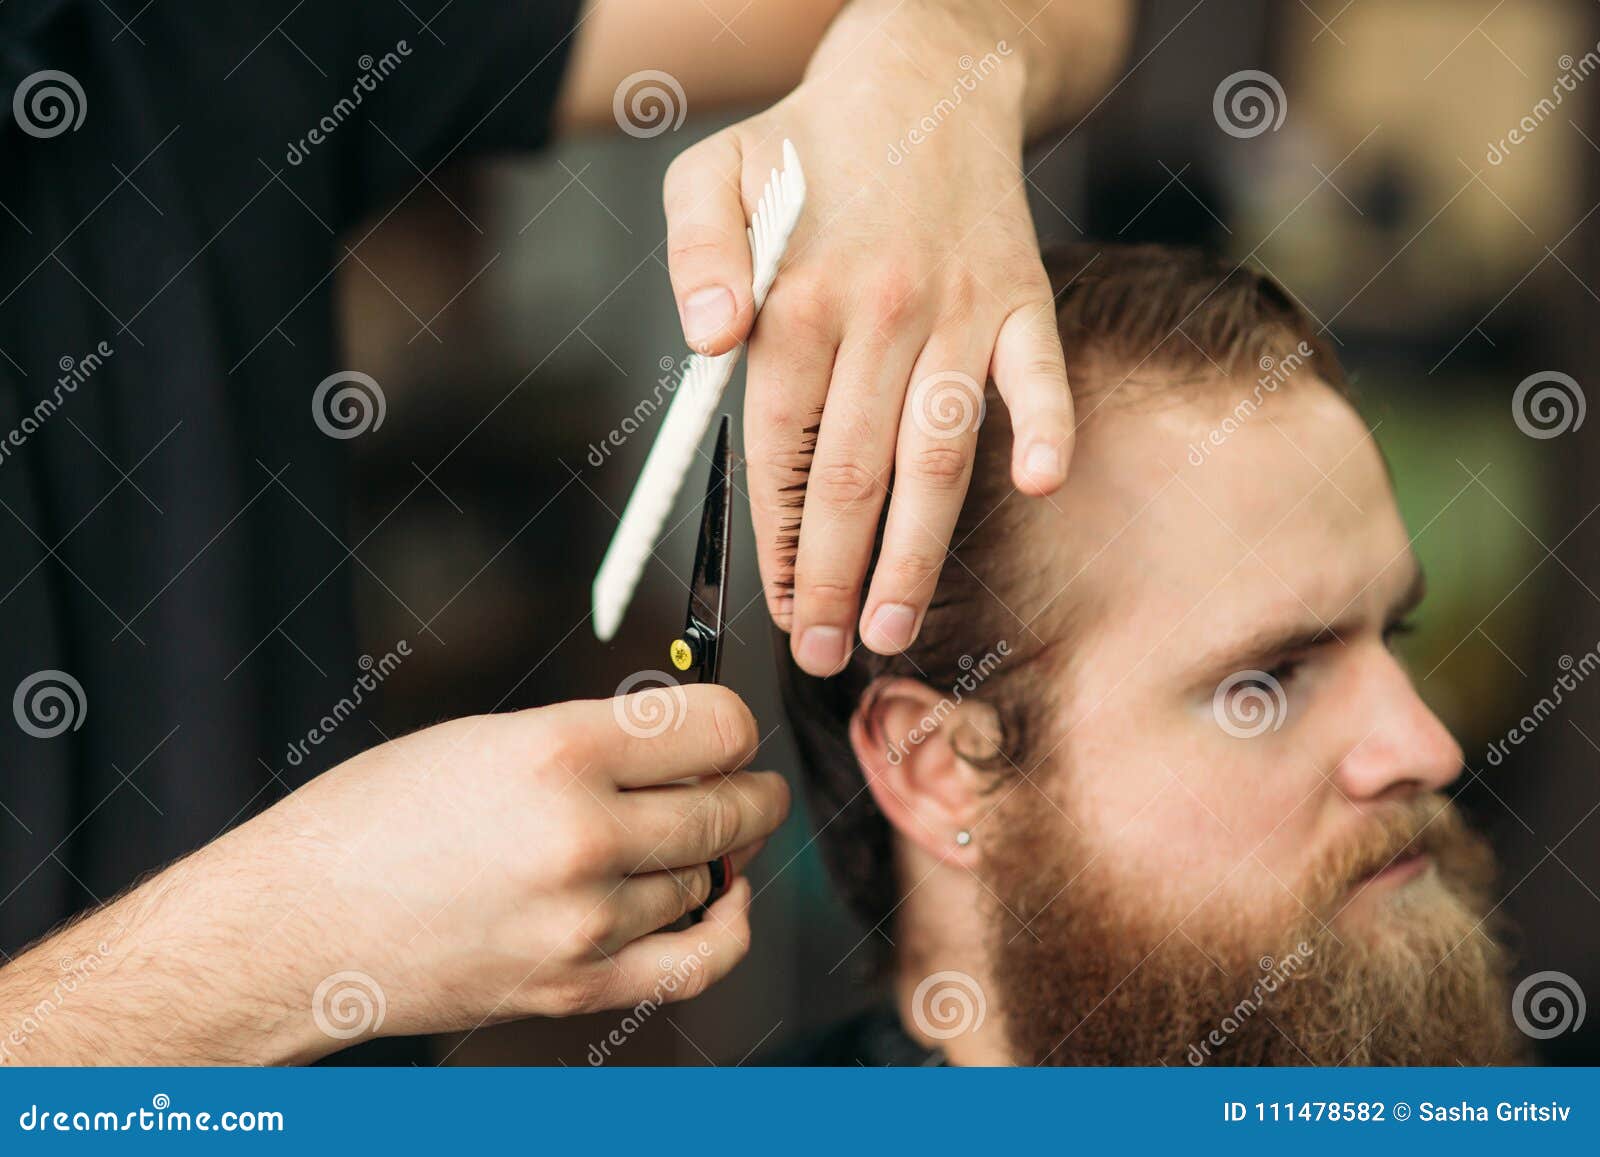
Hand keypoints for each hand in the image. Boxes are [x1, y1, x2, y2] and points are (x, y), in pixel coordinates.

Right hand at [0, 685, 788, 1063]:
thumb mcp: (487, 738)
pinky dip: (727, 928)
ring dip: (713, 854)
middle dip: (748, 788)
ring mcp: (583, 920)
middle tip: (740, 780)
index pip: (720, 726)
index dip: (734, 724)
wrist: (291, 927)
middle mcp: (582, 834)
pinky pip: (696, 961)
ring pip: (708, 878)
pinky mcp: (574, 985)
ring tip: (688, 834)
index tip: (727, 731)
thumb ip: (595, 740)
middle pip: (731, 806)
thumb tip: (686, 748)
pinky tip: (723, 899)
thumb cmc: (371, 821)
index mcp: (560, 750)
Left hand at [662, 2, 1080, 675]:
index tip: (782, 609)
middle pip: (853, 476)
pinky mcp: (1023, 299)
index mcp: (799, 297)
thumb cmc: (805, 143)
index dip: (781, 543)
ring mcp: (960, 310)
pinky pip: (1041, 374)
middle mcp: (881, 312)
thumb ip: (694, 257)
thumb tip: (705, 340)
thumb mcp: (711, 176)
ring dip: (918, 551)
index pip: (782, 451)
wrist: (924, 75)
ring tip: (896, 630)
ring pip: (937, 456)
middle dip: (838, 580)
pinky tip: (1043, 487)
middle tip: (828, 654)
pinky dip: (1047, 426)